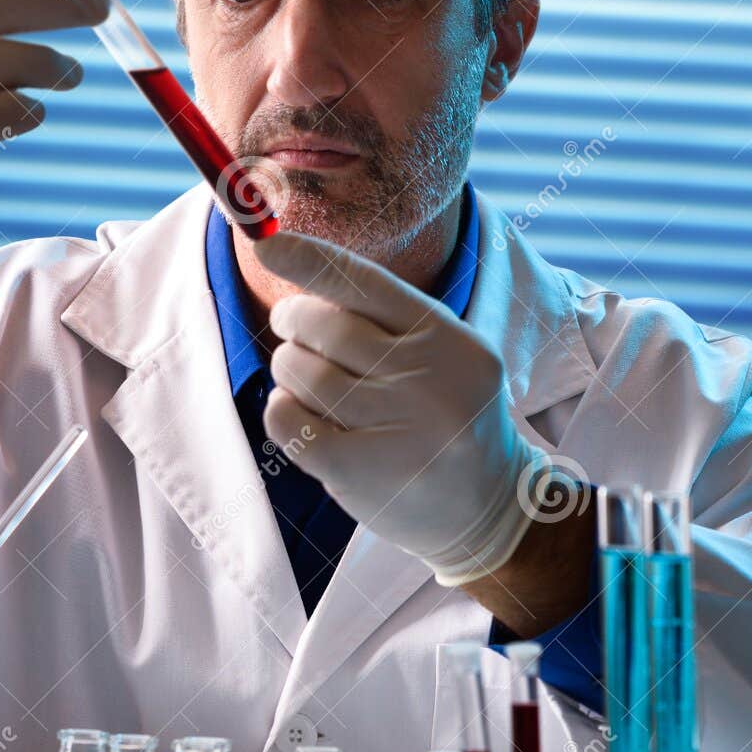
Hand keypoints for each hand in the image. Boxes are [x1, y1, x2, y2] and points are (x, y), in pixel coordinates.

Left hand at [254, 231, 552, 585]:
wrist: (486, 508)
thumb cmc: (444, 415)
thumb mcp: (438, 354)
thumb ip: (381, 317)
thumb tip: (293, 264)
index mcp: (446, 337)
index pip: (366, 283)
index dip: (310, 259)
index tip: (265, 244)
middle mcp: (427, 378)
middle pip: (322, 326)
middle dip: (292, 322)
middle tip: (292, 329)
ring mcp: (397, 427)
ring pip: (300, 372)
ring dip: (289, 370)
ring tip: (310, 382)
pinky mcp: (361, 470)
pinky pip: (287, 420)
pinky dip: (283, 412)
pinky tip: (304, 418)